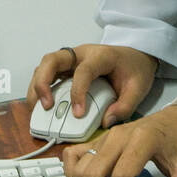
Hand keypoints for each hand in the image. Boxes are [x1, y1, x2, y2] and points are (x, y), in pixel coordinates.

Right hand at [26, 43, 158, 125]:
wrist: (134, 56)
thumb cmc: (134, 69)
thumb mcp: (139, 88)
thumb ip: (125, 106)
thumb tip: (105, 122)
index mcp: (100, 56)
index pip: (83, 71)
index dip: (78, 92)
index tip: (78, 114)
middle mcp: (81, 54)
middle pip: (51, 59)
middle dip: (43, 82)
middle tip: (47, 106)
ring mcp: (71, 59)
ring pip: (43, 66)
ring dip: (37, 87)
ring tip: (38, 109)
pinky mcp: (66, 68)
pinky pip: (46, 74)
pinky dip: (40, 89)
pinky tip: (41, 106)